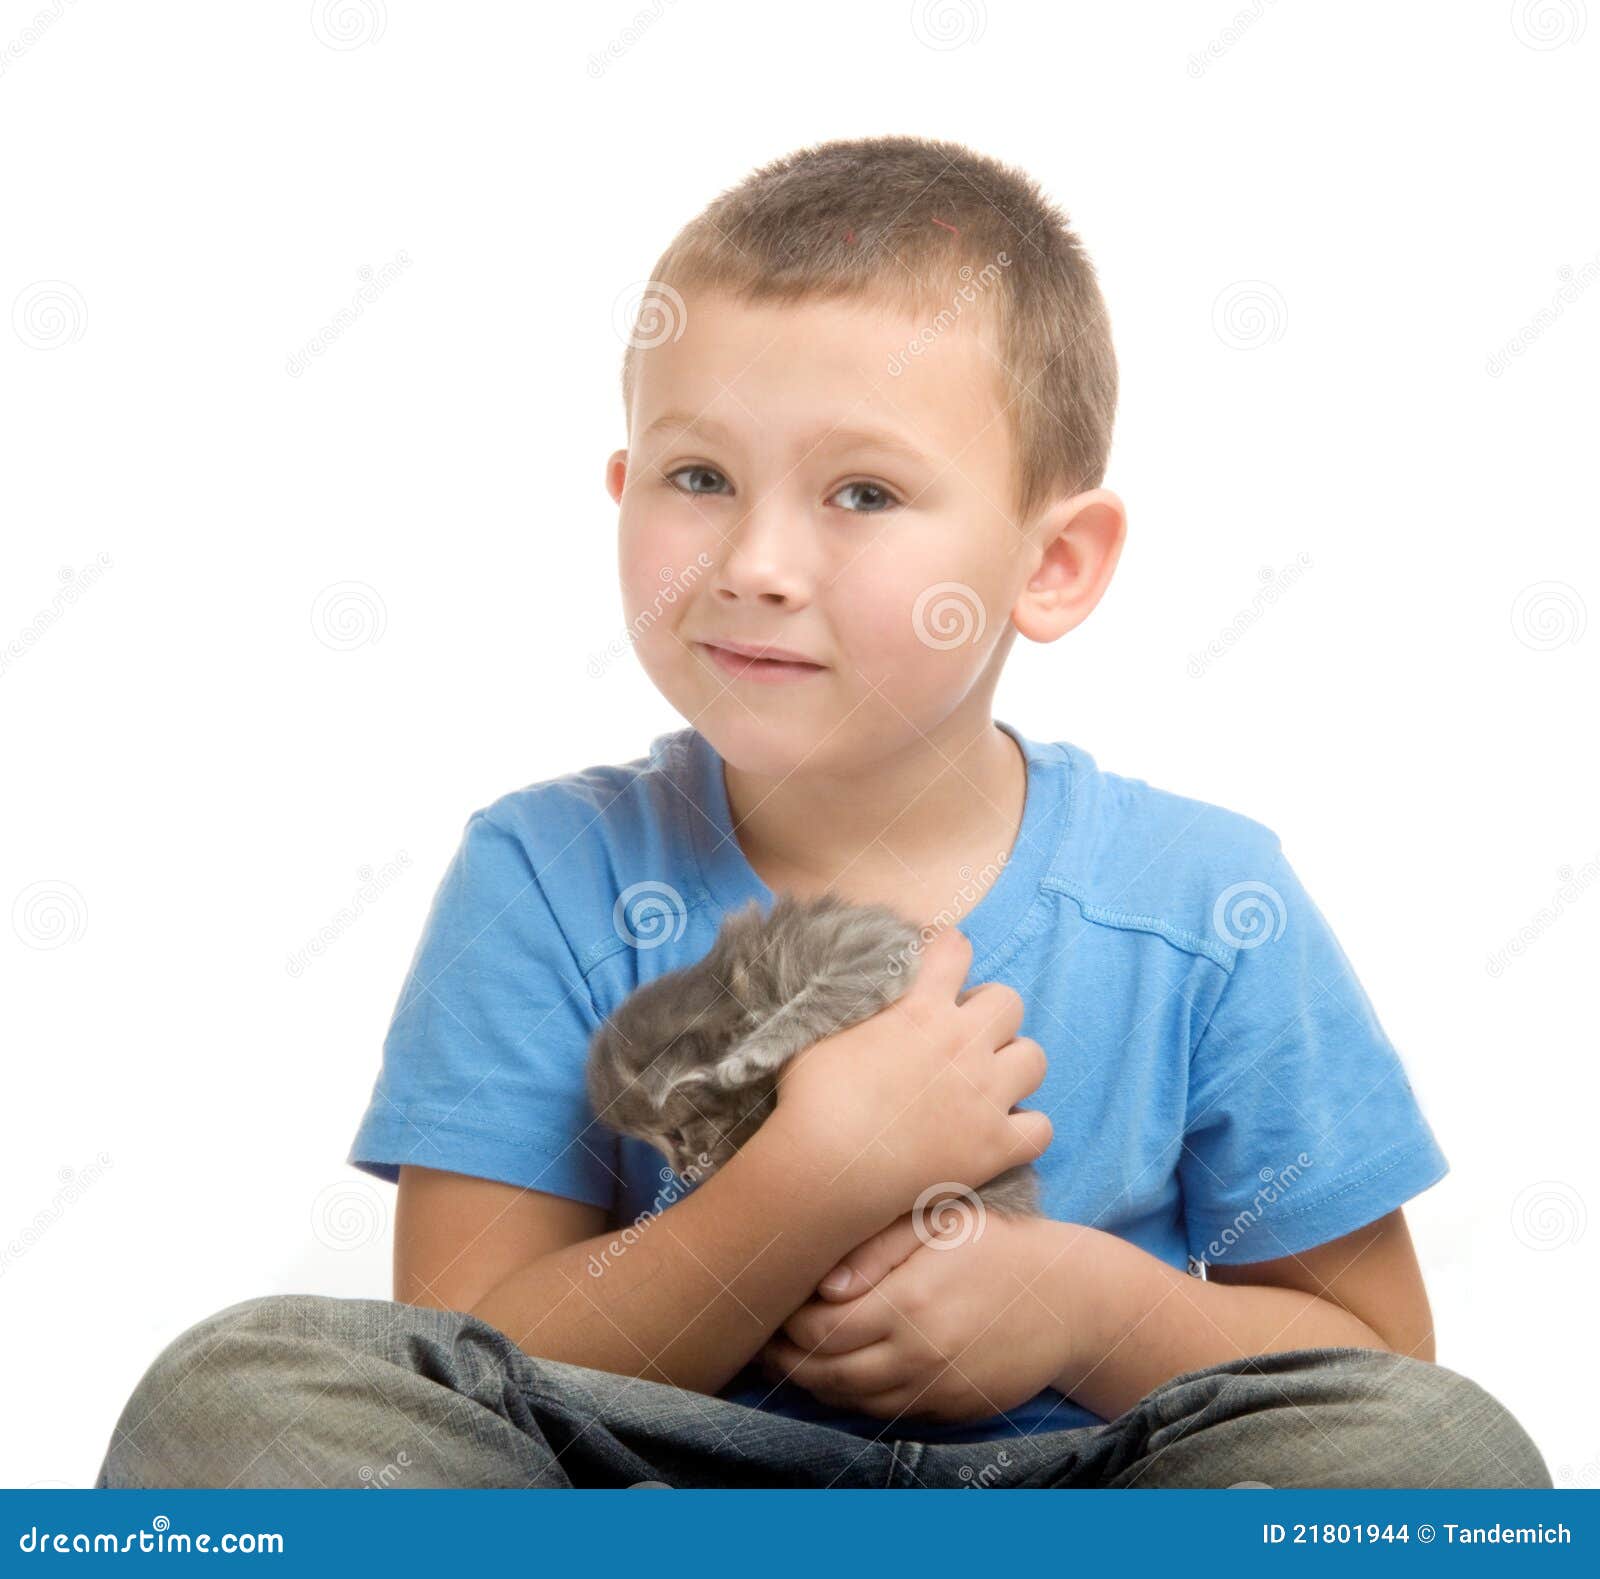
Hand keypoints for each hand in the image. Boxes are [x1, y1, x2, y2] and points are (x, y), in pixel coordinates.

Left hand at [759, 1202, 1080, 1424]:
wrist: (1067, 1298)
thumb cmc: (995, 1244)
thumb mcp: (939, 1221)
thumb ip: (876, 1247)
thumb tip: (823, 1285)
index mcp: (908, 1303)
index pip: (818, 1330)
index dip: (784, 1321)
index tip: (770, 1300)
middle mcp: (918, 1355)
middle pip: (824, 1373)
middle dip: (784, 1358)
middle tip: (762, 1336)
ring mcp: (933, 1389)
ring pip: (848, 1400)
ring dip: (811, 1381)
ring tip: (786, 1354)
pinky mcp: (947, 1410)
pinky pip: (881, 1412)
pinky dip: (850, 1396)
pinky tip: (836, 1370)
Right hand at [767, 926, 1051, 1235]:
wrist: (827, 1166)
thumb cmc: (812, 1096)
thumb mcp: (822, 1028)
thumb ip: (852, 999)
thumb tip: (854, 978)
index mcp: (921, 1008)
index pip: (955, 949)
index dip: (949, 952)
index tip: (940, 967)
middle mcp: (963, 1043)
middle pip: (1008, 1000)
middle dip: (989, 1012)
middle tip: (964, 1033)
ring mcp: (985, 1095)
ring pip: (1035, 1058)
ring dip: (1014, 1064)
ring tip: (988, 1079)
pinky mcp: (995, 1146)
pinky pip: (1041, 1129)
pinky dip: (1025, 1129)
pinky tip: (999, 1131)